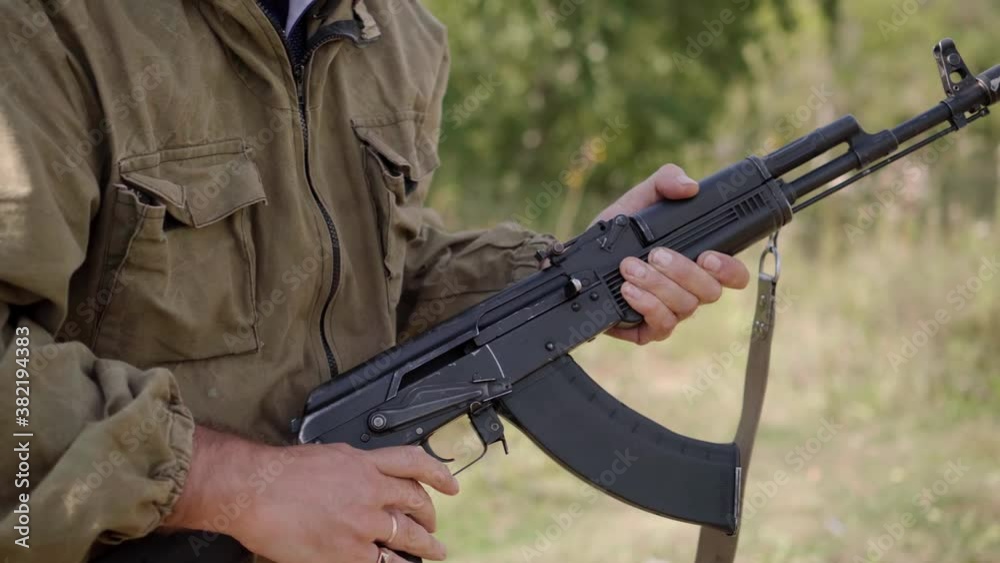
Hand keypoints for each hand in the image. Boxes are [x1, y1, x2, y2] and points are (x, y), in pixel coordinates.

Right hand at [166, 427, 459, 562]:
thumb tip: (366, 475)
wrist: (254, 488)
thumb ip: (354, 467)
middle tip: (434, 527)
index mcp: (365, 463)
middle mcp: (371, 490)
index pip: (415, 463)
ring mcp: (363, 523)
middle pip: (416, 503)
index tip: (452, 485)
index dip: (440, 474)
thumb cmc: (279, 472)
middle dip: (431, 517)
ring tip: (435, 553)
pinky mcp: (350, 551)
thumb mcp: (328, 456)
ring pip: (409, 536)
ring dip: (427, 547)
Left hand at [592, 164, 750, 344]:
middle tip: (654, 254)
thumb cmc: (616, 232)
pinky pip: (662, 326)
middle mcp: (689, 290)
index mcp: (697, 261)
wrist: (580, 261)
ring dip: (657, 285)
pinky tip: (628, 290)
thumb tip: (690, 186)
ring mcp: (671, 311)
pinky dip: (646, 305)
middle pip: (709, 292)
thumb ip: (665, 182)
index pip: (733, 274)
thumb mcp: (639, 199)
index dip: (730, 269)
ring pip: (685, 307)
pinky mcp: (648, 328)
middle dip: (682, 271)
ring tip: (629, 267)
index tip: (708, 256)